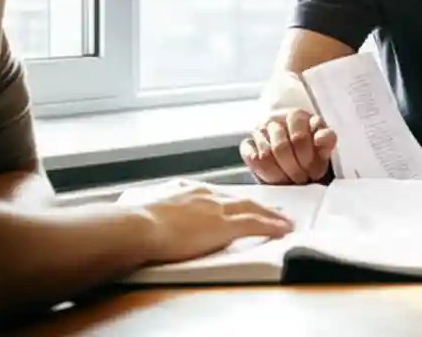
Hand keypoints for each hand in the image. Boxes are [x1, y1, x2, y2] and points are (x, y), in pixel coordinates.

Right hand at [136, 185, 293, 264]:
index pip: (221, 194)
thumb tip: (158, 212)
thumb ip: (162, 207)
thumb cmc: (136, 222)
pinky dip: (271, 226)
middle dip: (260, 205)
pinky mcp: (223, 226)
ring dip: (272, 215)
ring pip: (253, 209)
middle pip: (241, 199)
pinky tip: (283, 230)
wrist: (138, 226)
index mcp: (190, 191)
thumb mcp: (151, 206)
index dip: (236, 200)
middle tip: (275, 210)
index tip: (244, 203)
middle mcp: (207, 196)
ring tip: (286, 221)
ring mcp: (217, 210)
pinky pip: (255, 224)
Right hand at [239, 109, 336, 184]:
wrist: (299, 164)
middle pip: (280, 148)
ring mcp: (259, 132)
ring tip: (291, 181)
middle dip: (294, 170)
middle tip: (302, 180)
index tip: (315, 173)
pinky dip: (264, 172)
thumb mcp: (324, 147)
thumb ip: (327, 140)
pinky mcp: (248, 146)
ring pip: (264, 156)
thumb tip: (322, 138)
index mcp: (297, 116)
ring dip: (280, 175)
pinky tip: (275, 179)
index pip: (299, 138)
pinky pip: (251, 159)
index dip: (308, 159)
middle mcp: (275, 120)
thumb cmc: (313, 153)